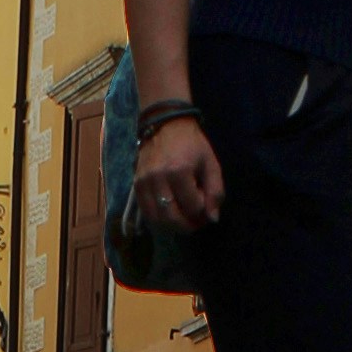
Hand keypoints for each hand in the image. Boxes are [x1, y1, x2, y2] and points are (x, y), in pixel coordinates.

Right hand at [131, 115, 221, 235]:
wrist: (165, 124)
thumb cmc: (192, 144)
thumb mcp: (210, 164)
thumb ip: (215, 192)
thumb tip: (212, 219)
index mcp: (179, 171)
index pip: (193, 207)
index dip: (202, 213)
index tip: (206, 208)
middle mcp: (159, 179)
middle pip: (172, 218)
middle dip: (187, 226)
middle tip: (196, 223)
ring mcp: (144, 183)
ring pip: (157, 219)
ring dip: (172, 227)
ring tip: (183, 221)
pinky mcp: (136, 185)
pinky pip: (146, 213)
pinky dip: (158, 220)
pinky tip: (168, 216)